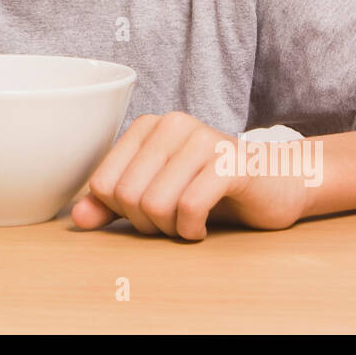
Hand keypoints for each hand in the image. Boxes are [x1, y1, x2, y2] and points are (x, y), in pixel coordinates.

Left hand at [72, 113, 307, 239]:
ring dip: (170, 229)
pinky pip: (189, 208)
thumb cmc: (211, 190)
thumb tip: (78, 220)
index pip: (102, 183)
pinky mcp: (231, 163)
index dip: (120, 212)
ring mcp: (203, 140)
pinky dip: (191, 230)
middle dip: (146, 223)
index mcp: (147, 127)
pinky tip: (202, 227)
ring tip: (188, 222)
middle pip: (127, 195)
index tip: (148, 212)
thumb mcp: (155, 195)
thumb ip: (113, 206)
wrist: (276, 184)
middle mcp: (172, 124)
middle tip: (171, 221)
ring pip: (154, 204)